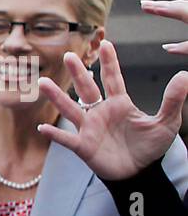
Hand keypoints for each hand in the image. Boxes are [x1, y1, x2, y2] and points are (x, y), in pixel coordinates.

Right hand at [37, 35, 187, 180]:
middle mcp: (100, 113)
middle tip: (68, 55)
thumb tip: (184, 75)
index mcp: (119, 104)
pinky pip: (67, 139)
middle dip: (78, 73)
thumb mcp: (167, 121)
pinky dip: (55, 134)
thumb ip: (173, 100)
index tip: (106, 43)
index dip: (109, 62)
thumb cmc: (150, 147)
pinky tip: (43, 127)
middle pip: (87, 89)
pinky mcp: (83, 146)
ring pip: (70, 109)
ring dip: (57, 97)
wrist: (139, 172)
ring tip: (42, 82)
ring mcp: (89, 129)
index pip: (113, 79)